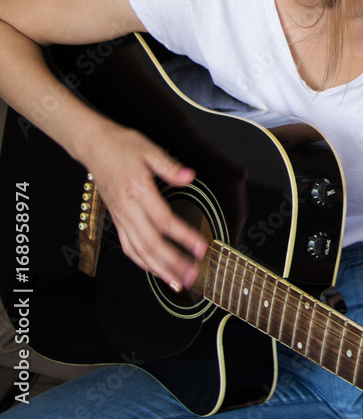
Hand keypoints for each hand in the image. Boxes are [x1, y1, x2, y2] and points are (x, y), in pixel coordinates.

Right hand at [86, 121, 206, 290]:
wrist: (94, 146)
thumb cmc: (122, 146)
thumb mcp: (149, 149)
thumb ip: (170, 166)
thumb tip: (189, 175)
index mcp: (138, 192)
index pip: (164, 222)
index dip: (184, 237)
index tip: (201, 247)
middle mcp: (127, 209)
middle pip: (152, 244)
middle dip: (173, 263)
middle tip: (192, 275)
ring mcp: (120, 217)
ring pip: (139, 250)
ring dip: (158, 269)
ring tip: (176, 281)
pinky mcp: (117, 220)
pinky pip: (128, 246)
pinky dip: (141, 262)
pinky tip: (154, 270)